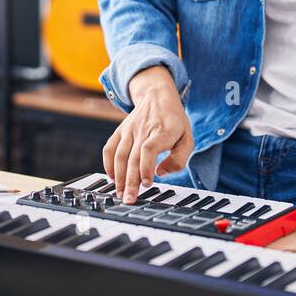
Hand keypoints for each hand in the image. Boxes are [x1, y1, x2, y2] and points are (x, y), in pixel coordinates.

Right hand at [101, 66, 193, 203]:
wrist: (157, 96)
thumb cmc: (174, 121)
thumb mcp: (187, 138)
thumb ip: (179, 159)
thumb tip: (161, 173)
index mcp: (162, 132)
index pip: (148, 150)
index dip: (146, 168)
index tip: (147, 184)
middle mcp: (143, 130)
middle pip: (132, 158)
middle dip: (130, 181)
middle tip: (129, 199)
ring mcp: (129, 130)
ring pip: (119, 155)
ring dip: (118, 176)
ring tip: (119, 193)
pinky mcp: (120, 131)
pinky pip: (109, 148)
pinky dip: (108, 164)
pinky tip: (112, 177)